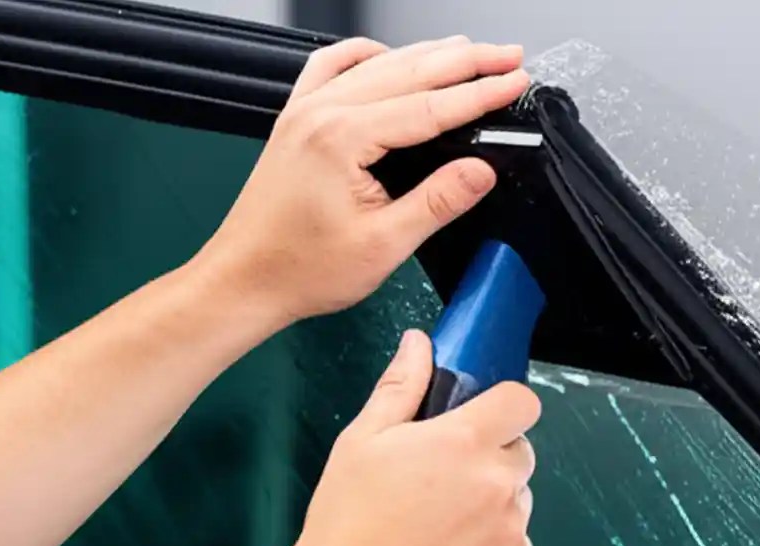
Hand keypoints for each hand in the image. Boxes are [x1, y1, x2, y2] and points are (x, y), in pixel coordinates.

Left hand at [194, 36, 530, 324]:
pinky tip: (392, 57)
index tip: (515, 82)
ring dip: (429, 55)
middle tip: (509, 57)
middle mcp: (322, 112)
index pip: (430, 106)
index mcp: (343, 138)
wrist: (244, 279)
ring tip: (470, 52)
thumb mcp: (384, 245)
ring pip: (378, 63)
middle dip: (466, 61)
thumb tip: (481, 171)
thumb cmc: (300, 269)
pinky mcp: (297, 120)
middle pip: (409, 70)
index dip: (479, 93)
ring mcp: (306, 111)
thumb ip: (437, 202)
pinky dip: (370, 56)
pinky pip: (334, 67)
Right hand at [285, 329, 539, 545]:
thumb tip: (419, 342)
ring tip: (439, 529)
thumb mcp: (363, 440)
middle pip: (520, 453)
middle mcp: (497, 482)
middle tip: (443, 484)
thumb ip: (401, 386)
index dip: (503, 408)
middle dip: (491, 460)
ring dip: (493, 507)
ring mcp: (512, 530)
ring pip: (518, 502)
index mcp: (464, 441)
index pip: (521, 403)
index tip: (482, 422)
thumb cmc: (347, 520)